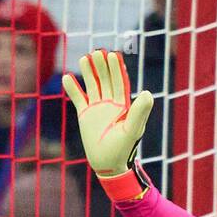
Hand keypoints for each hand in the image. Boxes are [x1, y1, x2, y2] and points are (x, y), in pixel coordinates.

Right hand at [62, 49, 153, 177]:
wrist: (108, 165)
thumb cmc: (122, 149)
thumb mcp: (132, 130)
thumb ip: (139, 112)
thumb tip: (148, 93)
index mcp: (123, 105)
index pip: (120, 83)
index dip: (117, 69)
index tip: (113, 55)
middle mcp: (110, 104)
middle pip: (105, 80)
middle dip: (102, 66)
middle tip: (98, 52)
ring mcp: (97, 108)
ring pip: (92, 85)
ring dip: (88, 72)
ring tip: (84, 58)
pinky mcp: (85, 115)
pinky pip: (78, 98)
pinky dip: (72, 88)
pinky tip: (67, 77)